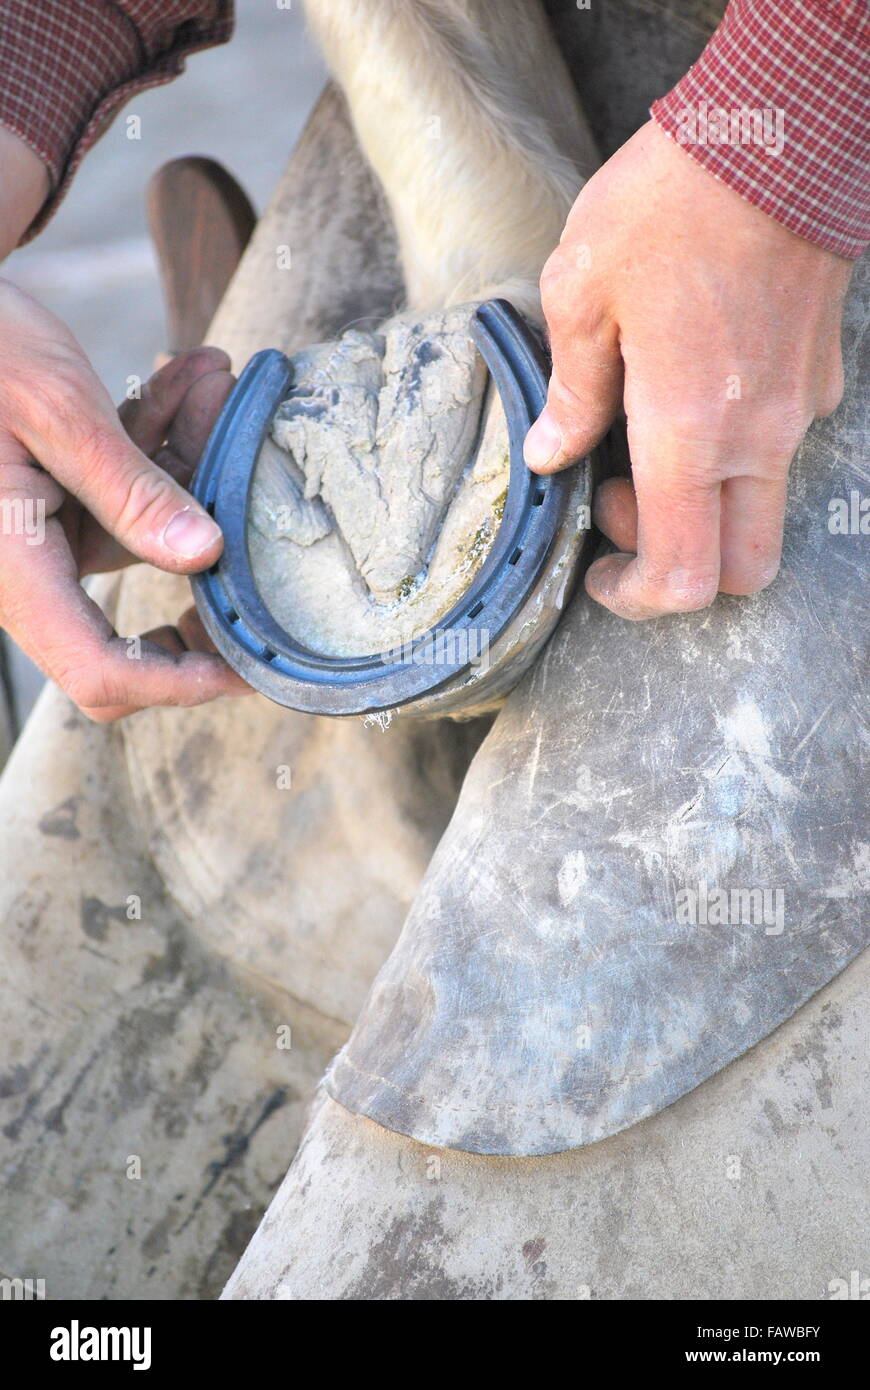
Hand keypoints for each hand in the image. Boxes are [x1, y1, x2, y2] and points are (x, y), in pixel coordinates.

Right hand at [0, 280, 250, 718]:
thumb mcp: (58, 407)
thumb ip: (131, 488)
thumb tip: (205, 554)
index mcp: (12, 566)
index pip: (98, 669)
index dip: (177, 684)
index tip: (248, 669)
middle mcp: (23, 570)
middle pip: (126, 633)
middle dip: (204, 590)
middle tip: (268, 570)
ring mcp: (40, 539)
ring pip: (140, 545)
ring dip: (190, 476)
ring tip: (219, 392)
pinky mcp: (52, 503)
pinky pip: (122, 501)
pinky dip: (160, 449)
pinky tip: (191, 381)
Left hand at [525, 119, 851, 619]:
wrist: (778, 132)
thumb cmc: (668, 205)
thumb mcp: (580, 295)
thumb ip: (570, 394)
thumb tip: (550, 455)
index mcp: (690, 437)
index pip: (684, 578)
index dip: (639, 599)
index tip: (600, 570)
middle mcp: (756, 440)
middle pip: (741, 568)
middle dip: (679, 565)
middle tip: (619, 503)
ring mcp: (797, 409)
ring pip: (762, 510)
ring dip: (703, 507)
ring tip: (643, 432)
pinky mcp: (817, 373)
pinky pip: (778, 444)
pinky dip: (732, 451)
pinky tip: (687, 387)